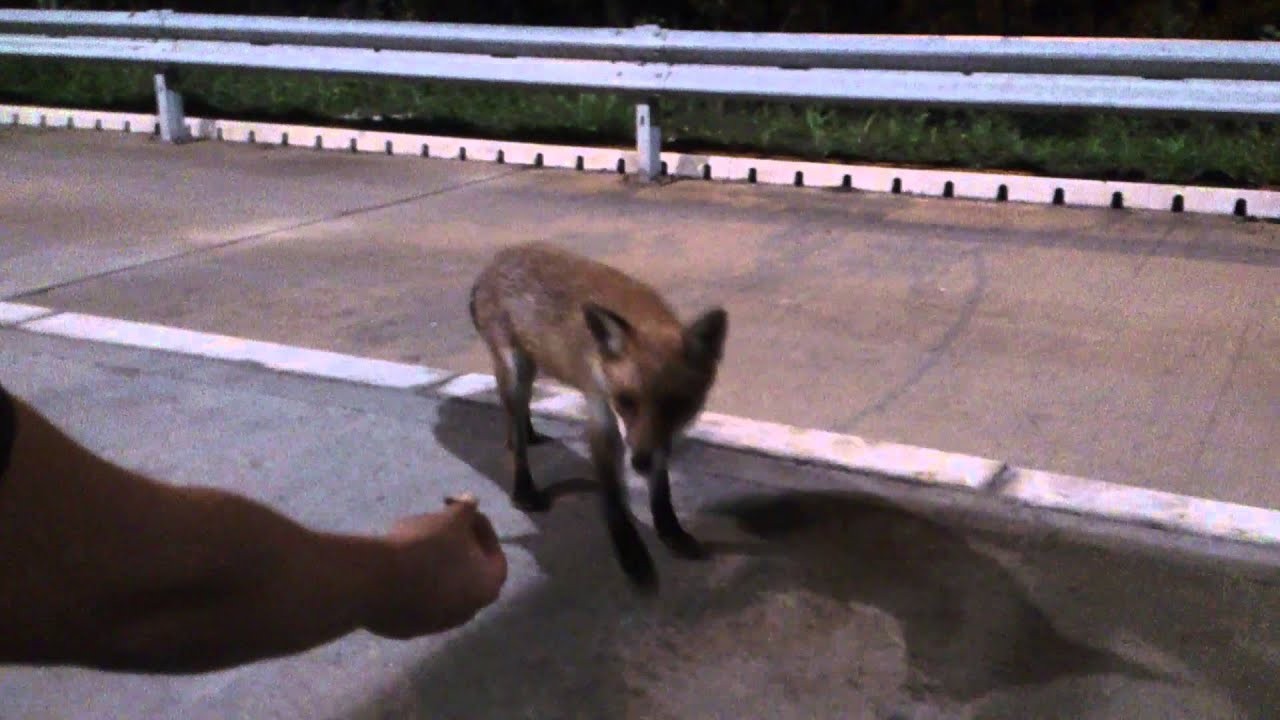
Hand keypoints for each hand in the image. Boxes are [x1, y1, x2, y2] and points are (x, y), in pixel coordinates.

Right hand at [366, 500, 507, 638]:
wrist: (376, 582)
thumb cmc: (425, 548)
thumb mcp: (451, 519)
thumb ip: (466, 509)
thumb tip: (471, 499)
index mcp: (488, 586)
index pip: (494, 554)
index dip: (480, 528)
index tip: (460, 513)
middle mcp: (468, 611)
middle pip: (468, 573)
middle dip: (457, 547)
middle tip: (438, 526)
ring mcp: (437, 625)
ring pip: (442, 588)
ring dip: (435, 564)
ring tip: (414, 541)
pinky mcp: (408, 629)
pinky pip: (416, 599)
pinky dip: (413, 580)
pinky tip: (397, 563)